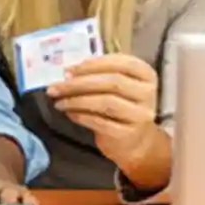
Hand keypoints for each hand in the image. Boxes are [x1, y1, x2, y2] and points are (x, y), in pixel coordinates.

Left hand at [46, 54, 163, 172]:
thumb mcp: (116, 86)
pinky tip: (69, 113)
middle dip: (79, 83)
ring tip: (59, 101)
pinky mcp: (128, 134)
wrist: (135, 141)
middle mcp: (147, 93)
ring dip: (77, 100)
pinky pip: (100, 122)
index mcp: (145, 74)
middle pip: (112, 82)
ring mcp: (140, 115)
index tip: (69, 69)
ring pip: (105, 102)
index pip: (121, 62)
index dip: (93, 64)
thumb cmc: (121, 106)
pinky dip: (81, 116)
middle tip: (56, 86)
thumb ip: (98, 74)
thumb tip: (68, 72)